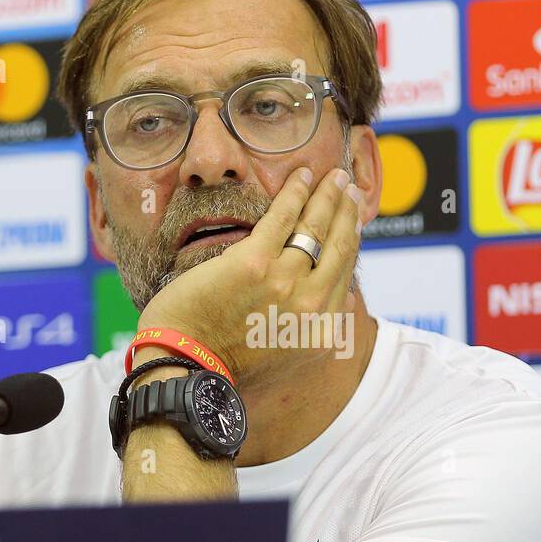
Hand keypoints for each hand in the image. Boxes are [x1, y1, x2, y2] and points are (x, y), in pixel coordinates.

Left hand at [136, 166, 362, 390]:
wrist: (187, 365)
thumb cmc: (228, 360)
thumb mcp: (289, 354)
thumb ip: (317, 326)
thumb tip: (347, 298)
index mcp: (320, 328)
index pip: (344, 273)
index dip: (351, 240)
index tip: (353, 219)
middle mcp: (310, 304)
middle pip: (339, 246)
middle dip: (348, 211)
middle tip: (348, 187)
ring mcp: (285, 281)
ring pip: (315, 227)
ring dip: (327, 196)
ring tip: (333, 177)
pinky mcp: (253, 262)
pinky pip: (283, 217)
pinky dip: (296, 192)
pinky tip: (302, 176)